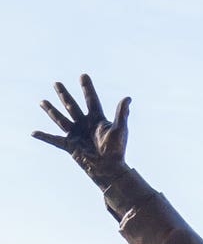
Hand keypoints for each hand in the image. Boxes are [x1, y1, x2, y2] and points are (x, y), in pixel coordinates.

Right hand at [33, 74, 131, 188]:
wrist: (110, 168)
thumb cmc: (117, 150)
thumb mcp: (119, 130)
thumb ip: (121, 114)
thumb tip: (128, 98)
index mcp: (97, 119)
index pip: (91, 100)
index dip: (87, 88)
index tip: (83, 75)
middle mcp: (85, 124)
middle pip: (72, 106)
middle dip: (64, 95)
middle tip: (56, 83)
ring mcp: (76, 134)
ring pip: (61, 119)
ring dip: (51, 110)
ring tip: (42, 101)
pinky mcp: (70, 145)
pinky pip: (54, 140)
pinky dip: (44, 137)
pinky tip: (33, 133)